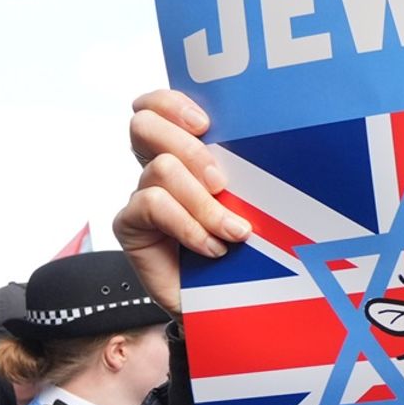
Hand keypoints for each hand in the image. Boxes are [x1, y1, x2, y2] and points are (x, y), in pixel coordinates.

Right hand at [114, 90, 252, 312]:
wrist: (233, 301)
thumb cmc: (248, 246)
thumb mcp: (253, 199)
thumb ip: (246, 169)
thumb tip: (271, 143)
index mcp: (185, 149)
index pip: (158, 104)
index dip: (173, 103)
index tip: (207, 124)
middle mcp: (158, 167)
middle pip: (144, 124)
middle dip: (190, 149)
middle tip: (223, 182)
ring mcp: (142, 195)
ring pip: (161, 170)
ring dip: (203, 203)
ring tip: (232, 232)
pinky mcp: (132, 226)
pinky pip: (152, 206)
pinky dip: (188, 226)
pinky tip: (212, 247)